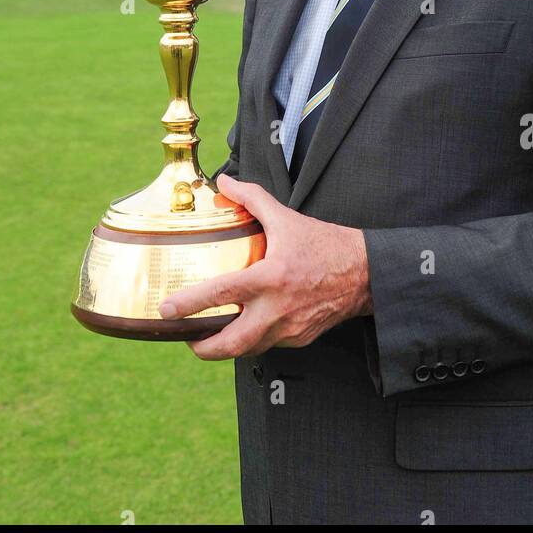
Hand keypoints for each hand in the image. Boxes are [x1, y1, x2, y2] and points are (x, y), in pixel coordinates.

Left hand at [157, 174, 371, 359]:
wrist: (365, 273)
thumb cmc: (325, 244)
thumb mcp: (286, 217)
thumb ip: (252, 198)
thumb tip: (225, 182)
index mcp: (271, 277)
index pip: (222, 294)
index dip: (190, 304)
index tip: (167, 309)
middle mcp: (277, 309)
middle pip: (231, 343)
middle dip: (202, 348)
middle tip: (185, 338)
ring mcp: (289, 329)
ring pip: (248, 349)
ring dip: (225, 346)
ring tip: (208, 336)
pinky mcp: (299, 339)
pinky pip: (268, 344)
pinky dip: (252, 339)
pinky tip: (245, 326)